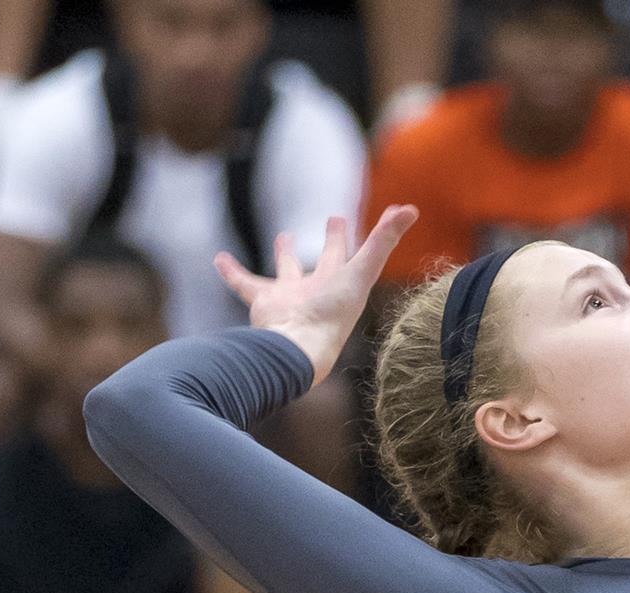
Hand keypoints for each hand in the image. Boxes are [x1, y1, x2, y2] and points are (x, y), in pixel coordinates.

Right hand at [215, 206, 419, 388]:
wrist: (297, 346)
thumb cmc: (332, 313)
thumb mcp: (362, 270)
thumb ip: (384, 239)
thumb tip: (410, 209)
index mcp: (343, 283)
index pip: (356, 252)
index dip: (367, 233)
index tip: (375, 215)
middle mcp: (319, 290)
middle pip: (327, 260)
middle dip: (332, 241)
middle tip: (334, 219)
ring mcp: (291, 297)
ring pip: (288, 271)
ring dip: (285, 254)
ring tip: (282, 237)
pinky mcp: (264, 302)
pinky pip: (244, 284)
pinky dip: (231, 272)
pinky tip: (219, 258)